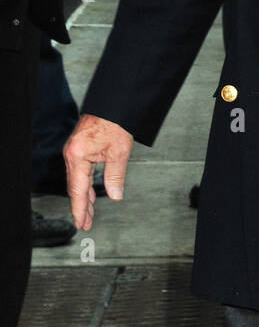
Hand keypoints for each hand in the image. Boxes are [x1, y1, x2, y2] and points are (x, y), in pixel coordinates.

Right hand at [64, 115, 133, 231]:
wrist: (113, 104)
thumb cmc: (114, 122)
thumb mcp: (119, 152)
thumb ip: (115, 177)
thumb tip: (115, 196)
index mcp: (78, 156)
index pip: (78, 190)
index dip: (80, 209)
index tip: (81, 223)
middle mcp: (72, 154)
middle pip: (74, 187)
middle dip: (80, 206)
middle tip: (85, 223)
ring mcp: (74, 151)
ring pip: (77, 180)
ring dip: (83, 197)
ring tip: (87, 213)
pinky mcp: (79, 148)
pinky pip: (79, 172)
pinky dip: (84, 184)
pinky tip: (89, 193)